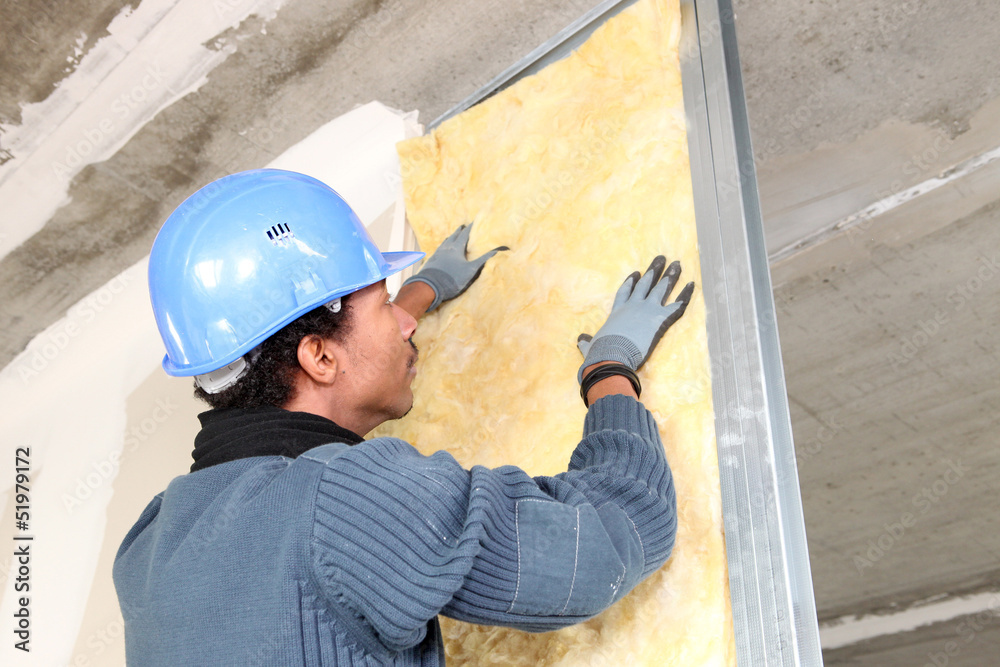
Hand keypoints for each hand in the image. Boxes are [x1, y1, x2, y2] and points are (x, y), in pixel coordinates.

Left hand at [402, 223, 507, 311]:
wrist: (430, 286)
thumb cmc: (452, 278)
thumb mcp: (471, 270)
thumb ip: (483, 260)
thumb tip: (500, 249)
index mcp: (456, 248)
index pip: (464, 235)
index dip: (470, 228)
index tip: (473, 222)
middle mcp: (446, 248)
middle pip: (453, 237)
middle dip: (459, 231)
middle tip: (462, 226)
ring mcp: (437, 254)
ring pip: (444, 242)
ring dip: (450, 238)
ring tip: (452, 236)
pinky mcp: (431, 261)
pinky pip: (438, 250)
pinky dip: (442, 246)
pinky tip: (441, 250)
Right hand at [577, 256, 694, 382]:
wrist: (610, 354)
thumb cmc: (599, 352)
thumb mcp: (590, 345)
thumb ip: (587, 341)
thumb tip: (580, 340)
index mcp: (618, 311)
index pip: (625, 292)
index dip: (631, 282)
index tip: (637, 273)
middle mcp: (633, 306)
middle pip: (645, 284)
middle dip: (654, 270)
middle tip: (661, 259)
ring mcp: (647, 310)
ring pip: (662, 288)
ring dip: (670, 276)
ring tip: (677, 264)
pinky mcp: (660, 319)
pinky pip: (678, 304)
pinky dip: (686, 294)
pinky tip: (692, 284)